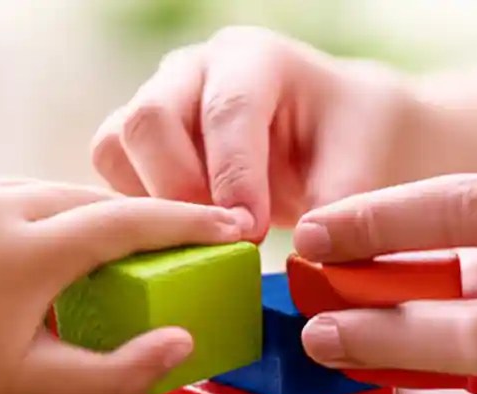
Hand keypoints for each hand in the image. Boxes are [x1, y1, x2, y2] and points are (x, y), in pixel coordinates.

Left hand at [0, 178, 245, 393]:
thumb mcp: (31, 388)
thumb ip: (118, 371)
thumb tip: (185, 343)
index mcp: (23, 252)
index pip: (126, 223)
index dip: (183, 222)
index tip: (226, 223)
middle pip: (83, 200)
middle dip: (130, 221)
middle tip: (166, 247)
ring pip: (33, 193)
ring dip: (70, 219)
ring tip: (85, 261)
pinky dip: (15, 219)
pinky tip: (13, 259)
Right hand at [91, 26, 414, 235]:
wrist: (336, 141)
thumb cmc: (353, 144)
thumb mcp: (364, 168)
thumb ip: (339, 205)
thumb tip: (305, 253)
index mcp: (253, 58)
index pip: (226, 111)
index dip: (233, 176)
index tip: (250, 233)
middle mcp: (193, 71)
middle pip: (149, 121)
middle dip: (179, 192)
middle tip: (221, 243)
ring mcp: (158, 102)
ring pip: (116, 147)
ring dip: (151, 205)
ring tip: (205, 240)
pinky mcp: (139, 143)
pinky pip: (112, 177)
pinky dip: (138, 213)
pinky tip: (187, 238)